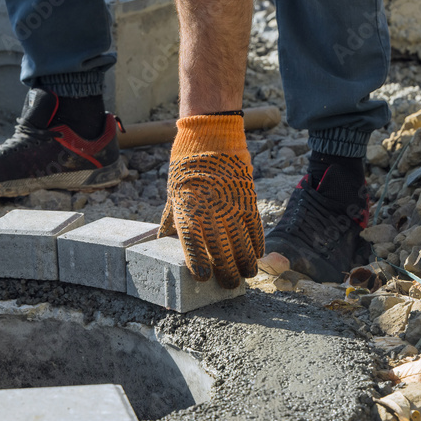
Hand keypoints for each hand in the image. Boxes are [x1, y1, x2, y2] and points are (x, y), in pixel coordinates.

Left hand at [159, 114, 263, 288]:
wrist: (211, 135)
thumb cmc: (187, 165)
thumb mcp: (173, 193)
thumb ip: (171, 219)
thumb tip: (162, 239)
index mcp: (188, 211)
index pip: (193, 246)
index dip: (199, 265)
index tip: (203, 277)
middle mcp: (211, 212)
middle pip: (222, 252)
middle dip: (228, 273)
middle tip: (229, 285)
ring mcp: (232, 207)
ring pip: (243, 244)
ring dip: (246, 263)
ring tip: (246, 275)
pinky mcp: (248, 199)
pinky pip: (255, 228)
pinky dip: (257, 243)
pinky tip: (256, 254)